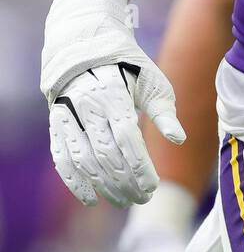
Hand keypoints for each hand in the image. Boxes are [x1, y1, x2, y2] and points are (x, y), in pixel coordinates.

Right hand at [50, 60, 184, 208]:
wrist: (88, 50)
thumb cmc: (129, 70)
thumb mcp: (152, 84)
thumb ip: (163, 113)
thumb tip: (179, 139)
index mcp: (113, 92)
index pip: (126, 136)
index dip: (139, 165)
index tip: (152, 186)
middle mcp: (87, 105)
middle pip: (105, 152)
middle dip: (125, 181)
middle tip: (142, 198)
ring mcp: (68, 116)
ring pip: (83, 160)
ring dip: (104, 186)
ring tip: (124, 201)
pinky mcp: (56, 125)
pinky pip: (62, 159)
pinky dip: (74, 183)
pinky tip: (91, 200)